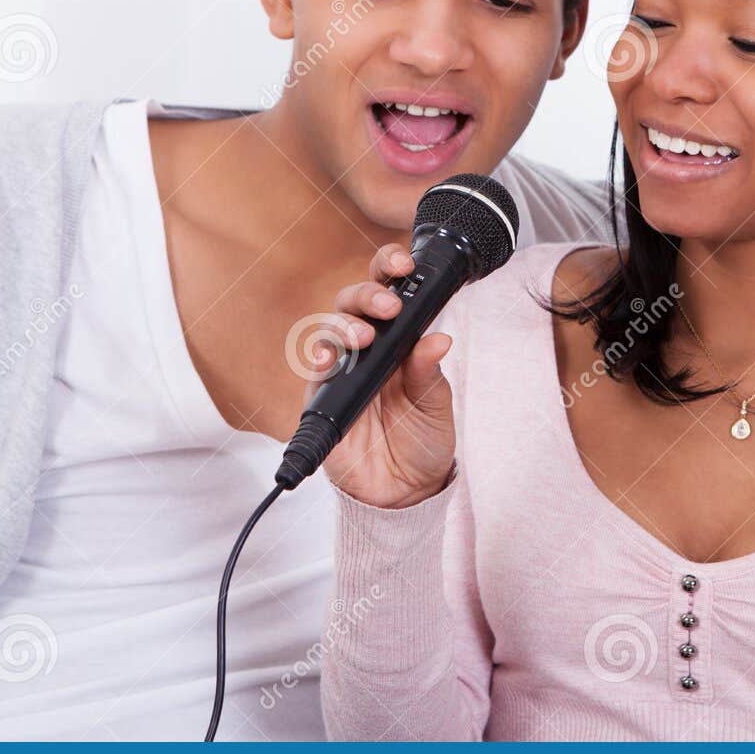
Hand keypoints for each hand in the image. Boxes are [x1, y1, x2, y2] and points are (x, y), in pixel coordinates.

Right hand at [314, 243, 456, 509]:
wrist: (406, 491)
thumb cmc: (423, 440)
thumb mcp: (436, 404)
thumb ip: (430, 371)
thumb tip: (439, 338)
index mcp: (398, 339)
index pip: (388, 291)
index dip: (389, 269)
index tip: (404, 263)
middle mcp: (367, 349)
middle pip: (352, 304)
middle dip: (367, 296)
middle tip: (388, 307)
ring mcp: (342, 372)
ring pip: (330, 331)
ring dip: (344, 326)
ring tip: (363, 336)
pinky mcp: (323, 399)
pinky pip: (315, 373)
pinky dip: (319, 360)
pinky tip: (328, 359)